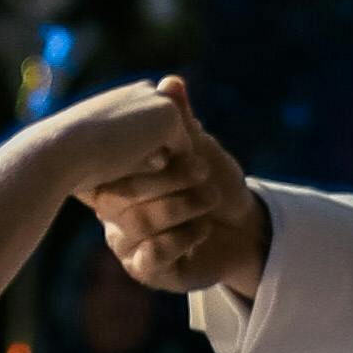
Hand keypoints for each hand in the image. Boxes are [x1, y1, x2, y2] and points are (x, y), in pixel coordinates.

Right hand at [81, 78, 268, 298]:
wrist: (241, 225)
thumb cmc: (214, 181)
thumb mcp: (198, 146)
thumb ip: (179, 119)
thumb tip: (172, 82)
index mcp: (117, 178)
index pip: (112, 169)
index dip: (144, 160)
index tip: (175, 152)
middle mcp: (112, 212)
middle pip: (120, 197)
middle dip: (170, 181)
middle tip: (204, 172)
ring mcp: (126, 242)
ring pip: (137, 223)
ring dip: (181, 206)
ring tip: (209, 197)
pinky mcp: (145, 270)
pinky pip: (152, 253)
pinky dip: (182, 237)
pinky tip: (203, 228)